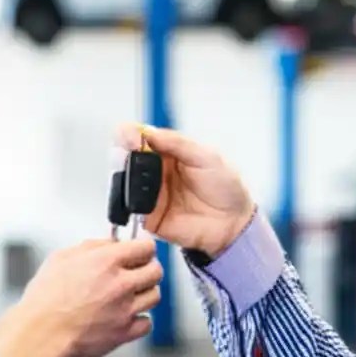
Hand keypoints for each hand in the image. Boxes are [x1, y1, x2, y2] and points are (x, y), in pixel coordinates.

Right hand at [18, 238, 161, 356]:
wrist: (40, 333)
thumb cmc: (44, 300)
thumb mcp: (61, 258)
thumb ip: (91, 247)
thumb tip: (109, 244)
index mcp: (106, 262)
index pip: (145, 247)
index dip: (144, 248)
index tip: (141, 251)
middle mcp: (120, 284)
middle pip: (156, 271)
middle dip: (148, 269)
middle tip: (139, 271)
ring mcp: (125, 309)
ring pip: (154, 296)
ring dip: (145, 293)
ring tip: (132, 294)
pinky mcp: (124, 332)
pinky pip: (147, 323)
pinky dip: (140, 319)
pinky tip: (128, 316)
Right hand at [115, 123, 254, 256]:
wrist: (233, 224)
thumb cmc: (226, 189)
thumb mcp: (207, 157)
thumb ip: (178, 143)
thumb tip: (149, 132)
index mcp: (169, 153)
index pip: (142, 137)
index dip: (131, 134)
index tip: (133, 138)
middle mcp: (156, 172)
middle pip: (127, 158)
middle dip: (122, 154)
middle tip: (128, 153)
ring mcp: (151, 194)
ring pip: (125, 182)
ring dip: (123, 177)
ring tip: (133, 176)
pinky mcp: (149, 217)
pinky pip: (130, 209)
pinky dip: (127, 203)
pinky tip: (135, 198)